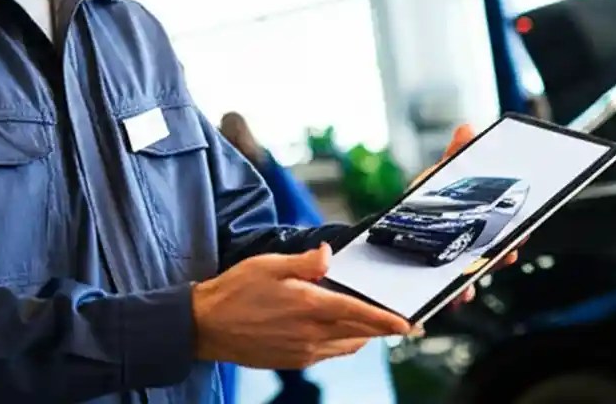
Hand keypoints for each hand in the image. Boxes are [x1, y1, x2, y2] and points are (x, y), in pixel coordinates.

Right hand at [192, 244, 414, 368]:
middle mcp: (311, 334)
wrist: (206, 326)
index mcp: (309, 307)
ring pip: (346, 346)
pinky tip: (337, 332)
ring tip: (370, 324)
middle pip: (360, 334)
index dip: (388, 321)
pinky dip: (341, 343)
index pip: (360, 315)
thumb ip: (305, 262)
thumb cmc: (235, 292)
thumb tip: (328, 254)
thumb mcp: (269, 264)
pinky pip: (328, 354)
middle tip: (400, 323)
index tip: (410, 324)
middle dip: (382, 329)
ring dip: (362, 336)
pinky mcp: (293, 360)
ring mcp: (303, 351)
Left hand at [411, 124, 525, 310]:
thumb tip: (468, 128)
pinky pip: (452, 288)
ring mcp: (460, 262)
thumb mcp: (440, 177)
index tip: (522, 230)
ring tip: (476, 276)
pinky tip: (457, 293)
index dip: (516, 228)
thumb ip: (456, 155)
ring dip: (481, 274)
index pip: (506, 225)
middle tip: (509, 248)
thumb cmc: (424, 202)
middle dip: (505, 250)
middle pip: (496, 249)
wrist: (393, 229)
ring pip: (477, 270)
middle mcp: (475, 242)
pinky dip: (457, 292)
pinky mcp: (441, 278)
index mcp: (480, 218)